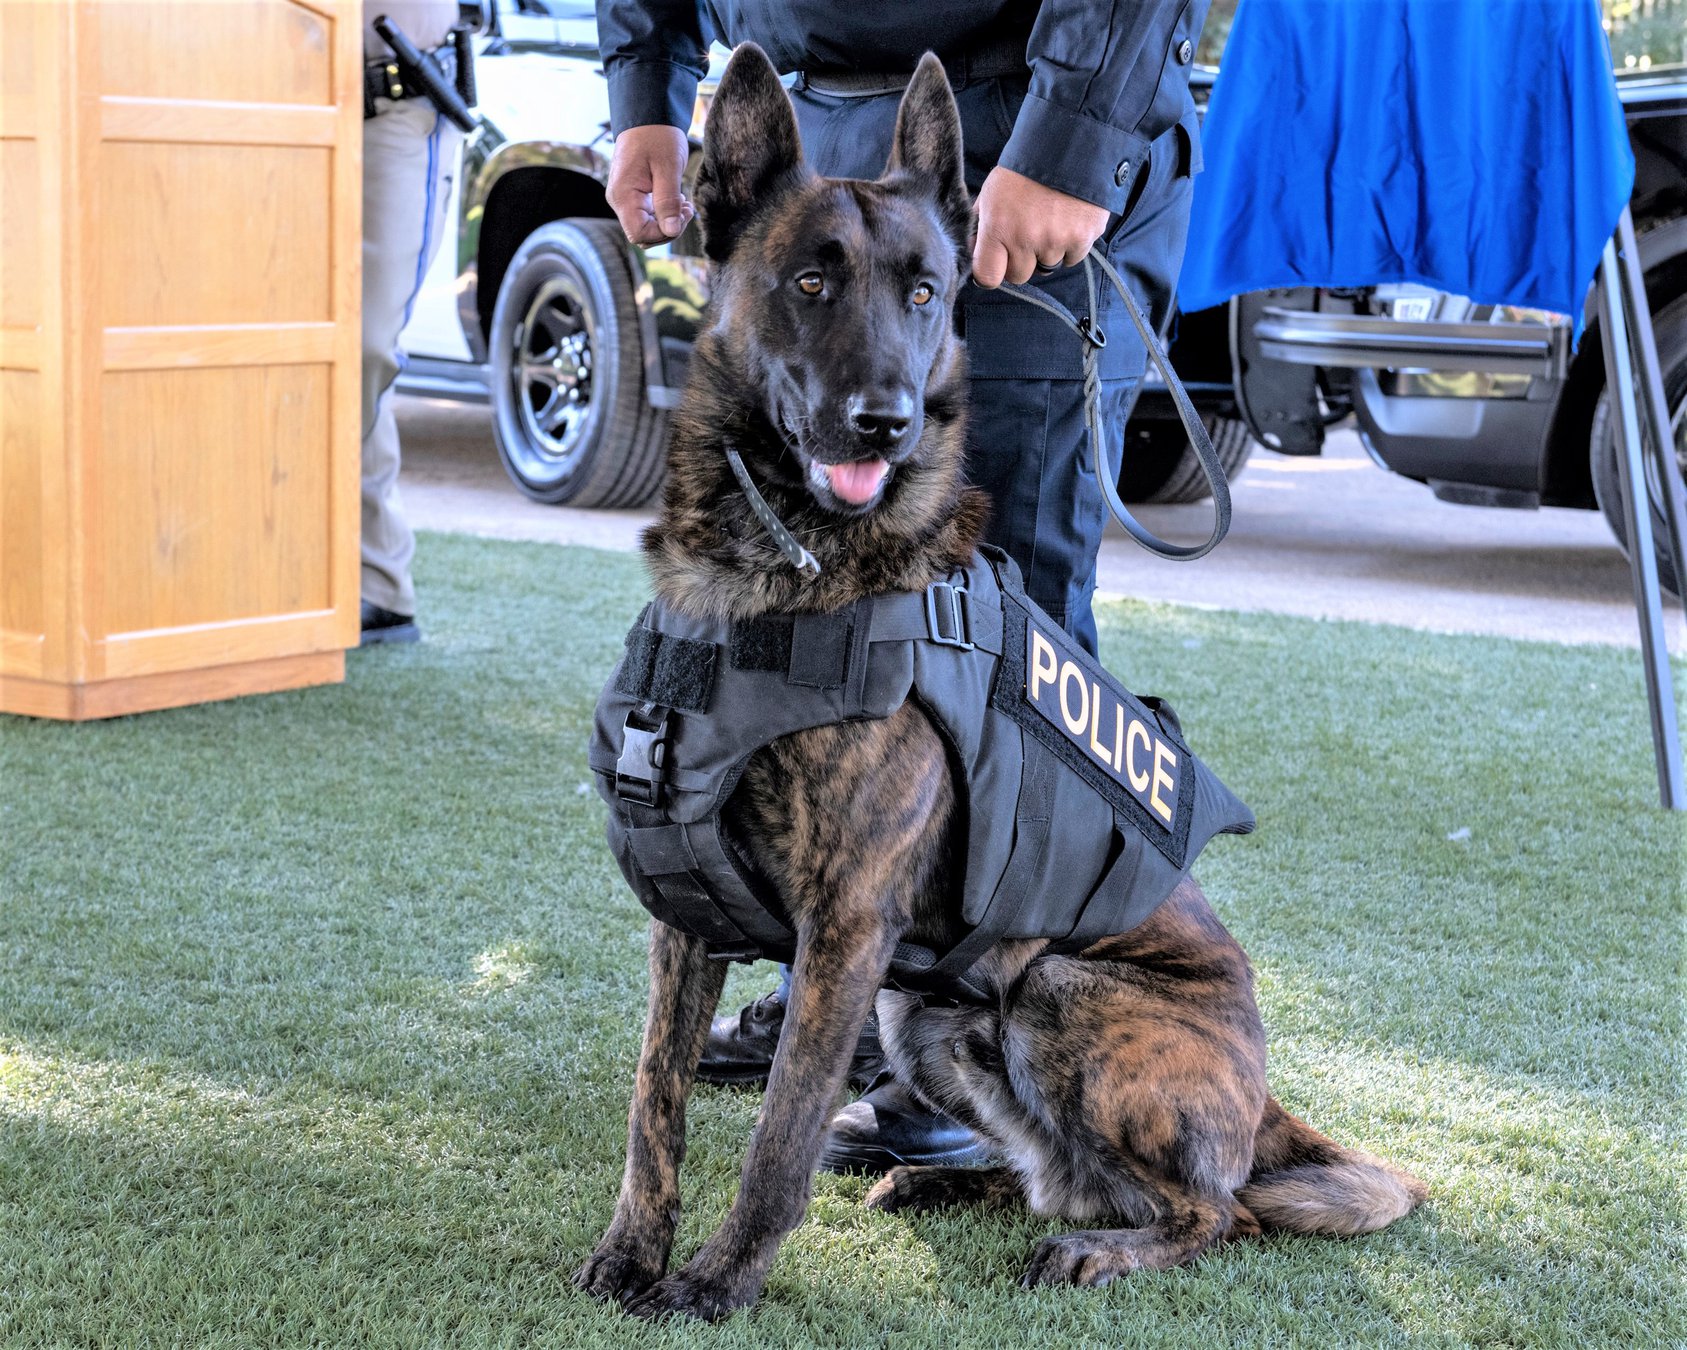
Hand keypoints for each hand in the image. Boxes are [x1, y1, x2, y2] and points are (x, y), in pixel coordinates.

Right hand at [606, 124, 694, 244]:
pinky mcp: (633, 196)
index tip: (682, 214)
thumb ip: (668, 201)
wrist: (649, 116)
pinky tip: (677, 199)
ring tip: (684, 203)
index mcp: (623, 195)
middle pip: (643, 234)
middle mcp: (619, 200)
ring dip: (668, 222)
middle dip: (668, 228)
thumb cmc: (657, 136)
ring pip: (646, 227)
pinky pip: (647, 216)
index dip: (664, 232)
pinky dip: (664, 213)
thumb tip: (671, 231)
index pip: (639, 233)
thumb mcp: (668, 168)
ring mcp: (624, 199)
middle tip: (687, 209)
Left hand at [971, 167, 1110, 287]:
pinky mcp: (1083, 238)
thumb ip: (981, 225)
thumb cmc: (1024, 170)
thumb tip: (975, 251)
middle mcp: (1026, 239)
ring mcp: (1056, 241)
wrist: (1068, 144)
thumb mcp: (992, 193)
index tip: (995, 263)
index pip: (987, 277)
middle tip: (1026, 235)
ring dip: (1046, 251)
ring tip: (1049, 222)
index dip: (991, 272)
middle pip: (1019, 276)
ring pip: (1047, 267)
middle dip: (1020, 261)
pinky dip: (1070, 245)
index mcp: (998, 228)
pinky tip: (1067, 222)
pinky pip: (1072, 258)